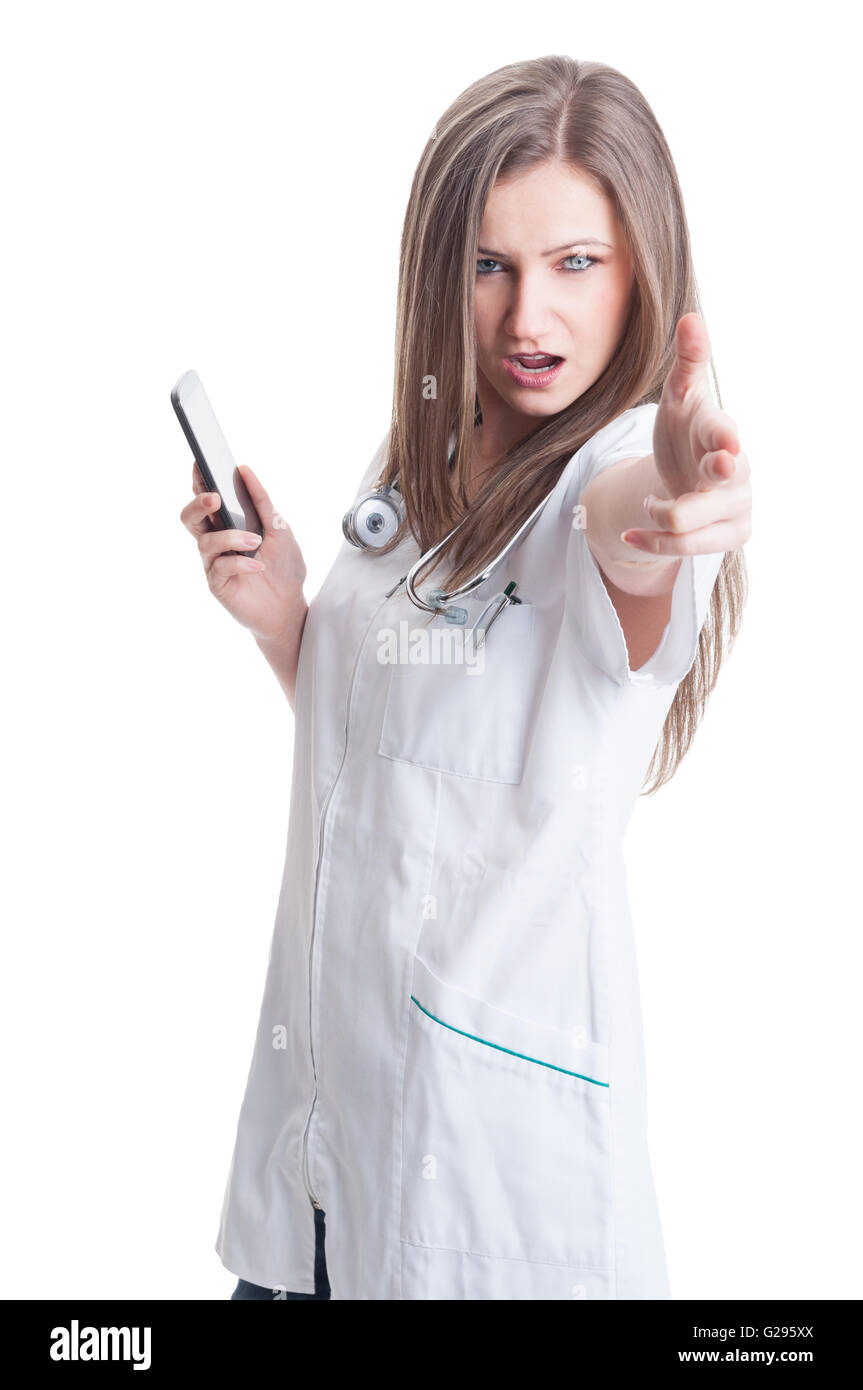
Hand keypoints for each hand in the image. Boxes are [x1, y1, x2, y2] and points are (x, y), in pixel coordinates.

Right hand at [180, 461, 306, 641]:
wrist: (291, 605)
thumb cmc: (283, 566)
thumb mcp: (279, 528)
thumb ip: (262, 502)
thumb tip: (244, 470)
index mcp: (226, 524)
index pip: (206, 499)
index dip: (199, 480)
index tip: (200, 462)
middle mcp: (215, 541)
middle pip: (190, 518)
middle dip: (197, 504)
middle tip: (215, 498)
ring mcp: (213, 563)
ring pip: (205, 542)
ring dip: (230, 538)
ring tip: (254, 542)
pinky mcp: (217, 584)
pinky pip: (219, 568)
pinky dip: (240, 564)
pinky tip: (257, 567)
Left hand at [621, 313, 751, 554]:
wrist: (687, 475)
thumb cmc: (685, 432)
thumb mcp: (680, 396)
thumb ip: (689, 361)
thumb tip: (690, 317)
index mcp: (722, 434)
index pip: (726, 436)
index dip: (725, 442)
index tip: (726, 449)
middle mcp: (738, 472)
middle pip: (714, 491)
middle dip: (694, 502)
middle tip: (664, 507)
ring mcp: (738, 506)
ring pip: (693, 527)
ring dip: (659, 517)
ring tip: (650, 504)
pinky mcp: (731, 535)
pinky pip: (686, 548)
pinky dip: (654, 542)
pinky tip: (632, 533)